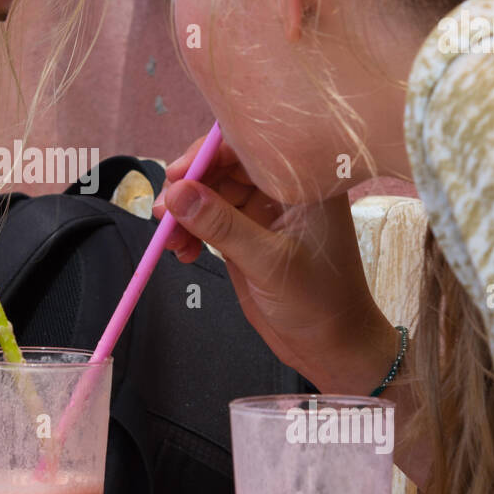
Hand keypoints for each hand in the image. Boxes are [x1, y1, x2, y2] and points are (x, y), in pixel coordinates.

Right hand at [153, 134, 394, 391]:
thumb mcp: (268, 261)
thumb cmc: (319, 301)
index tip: (176, 175)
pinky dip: (189, 232)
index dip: (208, 154)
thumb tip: (175, 193)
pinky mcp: (244, 237)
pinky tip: (182, 252)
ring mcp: (261, 214)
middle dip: (189, 186)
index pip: (249, 147)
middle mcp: (280, 190)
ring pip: (210, 195)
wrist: (331, 346)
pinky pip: (208, 222)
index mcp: (301, 182)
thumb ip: (221, 225)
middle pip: (222, 167)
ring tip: (168, 238)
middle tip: (163, 211)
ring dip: (184, 213)